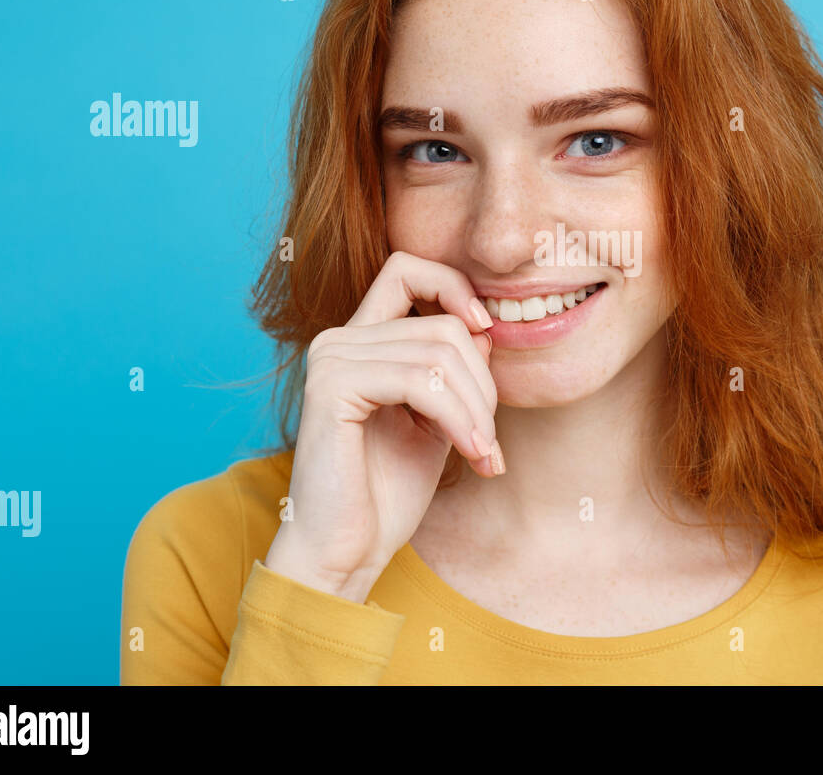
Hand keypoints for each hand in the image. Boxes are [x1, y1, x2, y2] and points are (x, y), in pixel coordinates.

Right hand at [263, 251, 498, 602]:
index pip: (408, 270)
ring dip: (478, 410)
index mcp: (361, 342)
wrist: (344, 553)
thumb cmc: (386, 495)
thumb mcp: (437, 423)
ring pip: (440, 353)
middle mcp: (339, 340)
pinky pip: (419, 381)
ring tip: (484, 454)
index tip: (487, 331)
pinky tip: (471, 454)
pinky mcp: (331, 388)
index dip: (455, 287)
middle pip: (443, 325)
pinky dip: (458, 417)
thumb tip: (485, 328)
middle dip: (485, 385)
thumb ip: (456, 375)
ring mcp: (331, 360)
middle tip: (491, 440)